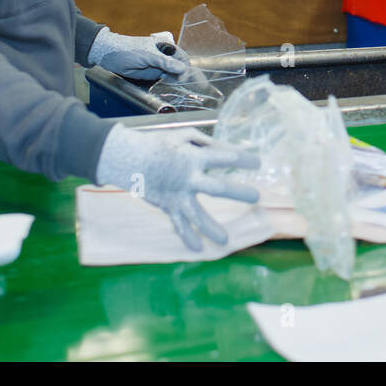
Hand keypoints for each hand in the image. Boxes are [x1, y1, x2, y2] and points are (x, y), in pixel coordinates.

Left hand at [88, 27, 190, 80]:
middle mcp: (165, 56)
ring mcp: (159, 66)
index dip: (186, 69)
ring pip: (173, 75)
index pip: (183, 59)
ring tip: (174, 85)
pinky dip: (168, 83)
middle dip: (183, 76)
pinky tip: (167, 85)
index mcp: (166, 47)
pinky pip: (164, 80)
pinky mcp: (152, 74)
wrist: (109, 55)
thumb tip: (182, 69)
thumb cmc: (128, 49)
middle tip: (181, 85)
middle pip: (180, 68)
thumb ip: (165, 62)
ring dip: (176, 81)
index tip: (184, 79)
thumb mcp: (148, 55)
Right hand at [95, 123, 260, 250]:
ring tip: (226, 240)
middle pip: (218, 188)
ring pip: (196, 215)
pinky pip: (178, 224)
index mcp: (194, 157)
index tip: (258, 162)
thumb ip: (209, 144)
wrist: (126, 157)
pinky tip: (198, 249)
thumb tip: (232, 151)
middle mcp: (188, 178)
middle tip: (256, 197)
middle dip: (238, 192)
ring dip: (211, 228)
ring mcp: (177, 195)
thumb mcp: (185, 136)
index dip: (243, 159)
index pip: (225, 158)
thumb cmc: (160, 144)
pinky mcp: (167, 206)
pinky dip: (186, 237)